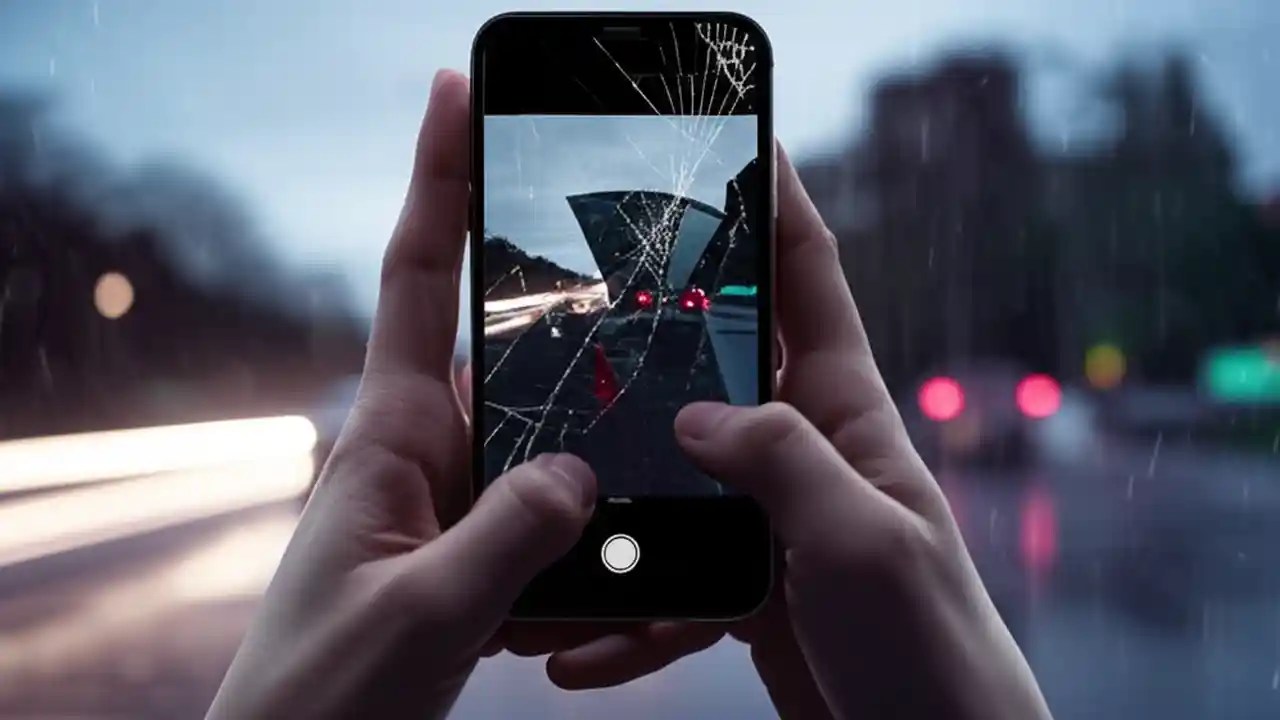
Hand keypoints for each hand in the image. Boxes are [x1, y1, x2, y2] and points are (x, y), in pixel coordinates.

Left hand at [206, 69, 715, 719]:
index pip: (419, 276)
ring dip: (589, 462)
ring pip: (542, 446)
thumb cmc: (319, 699)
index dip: (439, 179)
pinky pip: (545, 521)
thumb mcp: (421, 617)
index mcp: (388, 437)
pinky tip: (617, 576)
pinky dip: (585, 540)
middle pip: (510, 355)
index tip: (459, 93)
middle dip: (572, 336)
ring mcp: (450, 505)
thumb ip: (506, 539)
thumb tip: (579, 472)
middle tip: (647, 313)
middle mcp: (422, 453)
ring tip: (644, 476)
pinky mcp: (471, 556)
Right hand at [549, 147, 1052, 718]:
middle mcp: (806, 458)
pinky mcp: (750, 589)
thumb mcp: (862, 543)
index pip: (809, 284)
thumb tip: (697, 414)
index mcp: (846, 419)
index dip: (778, 205)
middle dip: (655, 338)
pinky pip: (671, 586)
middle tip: (579, 314)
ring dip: (615, 505)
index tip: (738, 145)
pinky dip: (626, 616)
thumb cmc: (933, 651)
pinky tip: (578, 647)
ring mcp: (774, 523)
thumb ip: (782, 463)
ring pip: (674, 483)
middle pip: (719, 369)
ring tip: (546, 519)